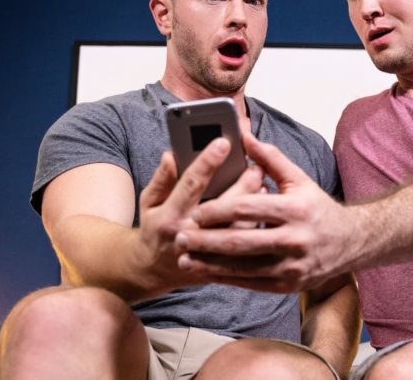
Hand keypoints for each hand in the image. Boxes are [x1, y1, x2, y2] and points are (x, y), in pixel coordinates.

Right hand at [137, 137, 264, 290]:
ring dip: (255, 202)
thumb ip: (161, 179)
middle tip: (257, 165)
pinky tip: (263, 208)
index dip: (208, 162)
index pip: (192, 183)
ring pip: (240, 225)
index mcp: (171, 214)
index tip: (223, 142)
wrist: (155, 271)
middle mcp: (191, 233)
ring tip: (263, 182)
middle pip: (224, 204)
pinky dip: (256, 223)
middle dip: (243, 182)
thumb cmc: (155, 228)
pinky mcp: (222, 261)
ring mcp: (208, 250)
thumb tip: (171, 155)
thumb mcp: (149, 202)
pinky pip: (245, 243)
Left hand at [175, 133, 357, 292]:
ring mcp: (292, 266)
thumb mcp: (299, 179)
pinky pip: (251, 283)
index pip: (249, 209)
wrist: (351, 242)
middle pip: (242, 242)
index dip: (219, 211)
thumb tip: (243, 136)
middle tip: (180, 237)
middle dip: (206, 241)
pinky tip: (207, 272)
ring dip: (210, 264)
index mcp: (296, 209)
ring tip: (184, 258)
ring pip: (243, 268)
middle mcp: (295, 240)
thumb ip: (269, 158)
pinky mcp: (288, 285)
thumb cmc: (318, 209)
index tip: (195, 212)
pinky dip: (226, 278)